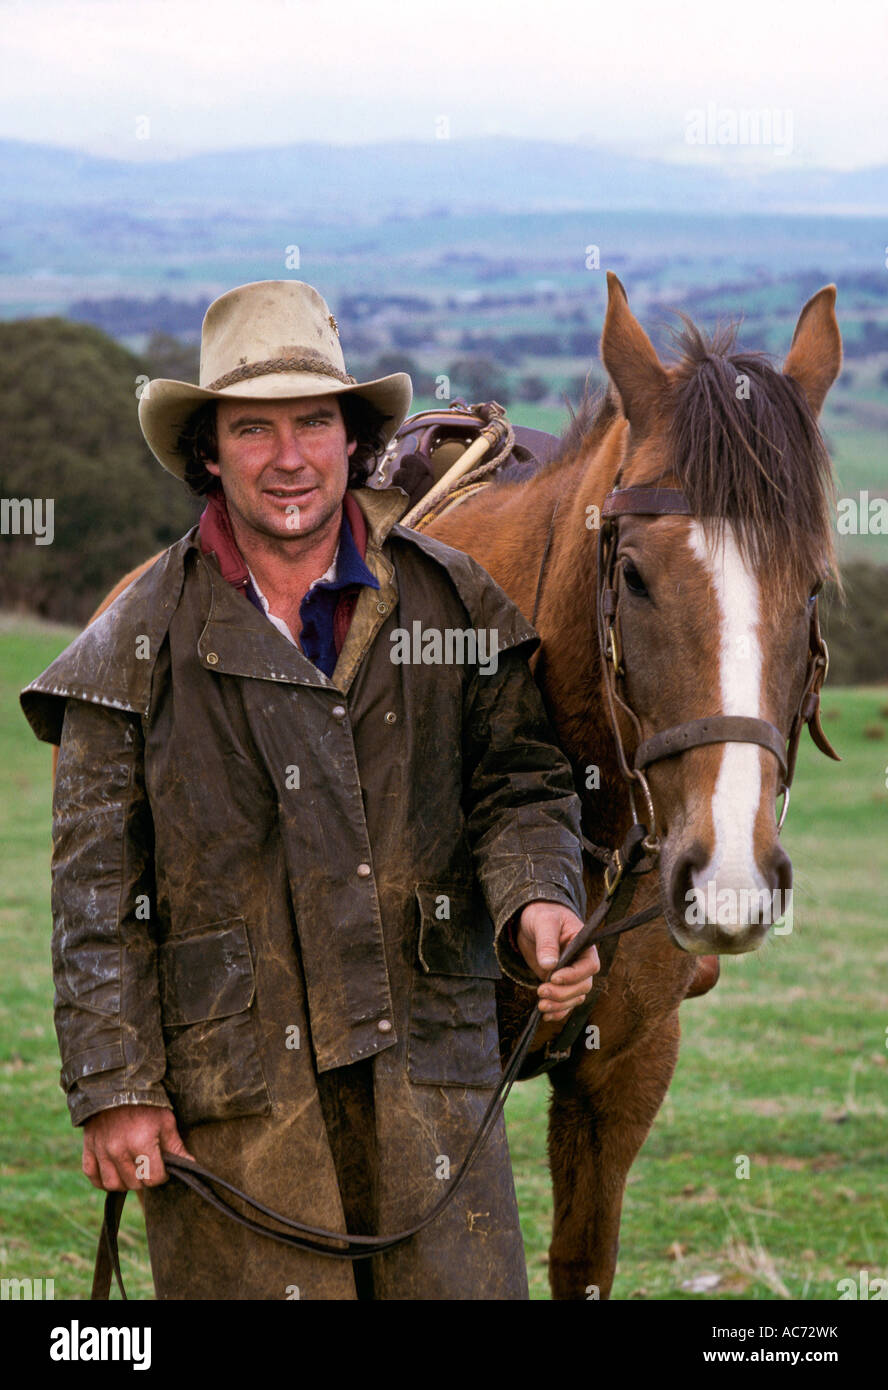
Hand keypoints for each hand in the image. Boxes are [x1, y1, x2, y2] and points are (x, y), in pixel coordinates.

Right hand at [82, 1104, 194, 1191]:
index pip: (153, 1178)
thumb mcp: (165, 1120)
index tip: (163, 1166)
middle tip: (149, 1165)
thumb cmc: (146, 1104)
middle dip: (145, 1177)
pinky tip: (114, 1172)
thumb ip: (176, 1147)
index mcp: (140, 1142)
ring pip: (113, 1184)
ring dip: (125, 1182)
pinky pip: (93, 1176)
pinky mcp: (89, 1148)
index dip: (162, 1175)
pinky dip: (102, 1180)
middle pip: (134, 1183)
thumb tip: (190, 1165)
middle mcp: (118, 1150)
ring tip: (133, 1170)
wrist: (117, 1086)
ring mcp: (101, 1150)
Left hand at [516, 901, 599, 1022]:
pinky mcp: (559, 983)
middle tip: (542, 991)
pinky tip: (546, 1015)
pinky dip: (558, 1011)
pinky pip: (565, 1002)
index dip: (574, 975)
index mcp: (584, 945)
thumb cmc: (542, 914)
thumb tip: (549, 965)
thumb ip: (547, 942)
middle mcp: (581, 962)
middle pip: (583, 986)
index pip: (589, 966)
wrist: (530, 920)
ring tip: (541, 1006)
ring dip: (560, 1005)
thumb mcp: (543, 922)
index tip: (555, 978)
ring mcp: (570, 975)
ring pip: (575, 997)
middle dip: (563, 993)